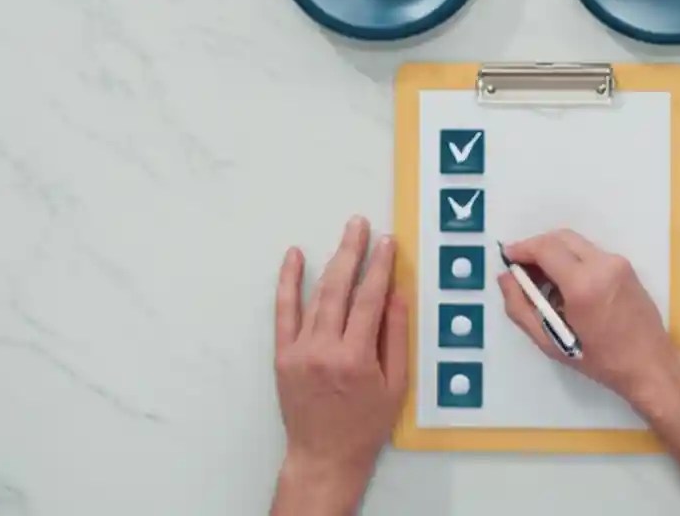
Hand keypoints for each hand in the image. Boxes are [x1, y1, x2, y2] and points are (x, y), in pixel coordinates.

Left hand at [270, 216, 407, 515]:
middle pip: (340, 289)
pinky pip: (284, 311)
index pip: (371, 299)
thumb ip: (396, 337)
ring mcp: (299, 350)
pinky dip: (289, 282)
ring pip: (317, 296)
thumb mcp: (395, 384)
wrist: (324, 454)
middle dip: (353, 252)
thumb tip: (397, 294)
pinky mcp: (283, 354)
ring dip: (331, 261)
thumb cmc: (365, 424)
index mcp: (356, 357)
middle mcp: (325, 349)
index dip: (381, 267)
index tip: (388, 242)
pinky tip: (294, 257)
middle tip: (361, 225)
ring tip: (346, 236)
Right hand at [496, 229, 679, 405]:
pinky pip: (590, 253)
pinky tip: (566, 287)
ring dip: (554, 253)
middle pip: (560, 237)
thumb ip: (521, 309)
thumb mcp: (551, 343)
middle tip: (521, 269)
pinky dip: (572, 260)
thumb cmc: (600, 361)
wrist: (650, 365)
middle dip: (536, 247)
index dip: (522, 248)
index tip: (508, 257)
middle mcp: (603, 264)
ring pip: (576, 243)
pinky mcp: (626, 267)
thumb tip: (506, 278)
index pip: (545, 248)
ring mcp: (618, 263)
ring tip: (542, 282)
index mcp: (584, 284)